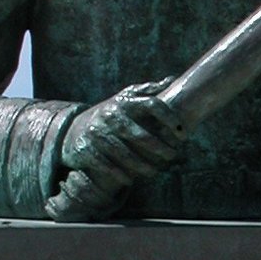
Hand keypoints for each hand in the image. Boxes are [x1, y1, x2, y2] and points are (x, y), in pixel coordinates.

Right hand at [48, 82, 188, 220]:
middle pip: (140, 134)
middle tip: (173, 156)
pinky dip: (119, 173)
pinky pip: (105, 164)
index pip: (152, 104)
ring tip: (155, 172)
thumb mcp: (127, 99)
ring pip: (124, 153)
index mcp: (126, 101)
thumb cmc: (113, 114)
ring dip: (142, 166)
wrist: (77, 128)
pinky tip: (130, 180)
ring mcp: (97, 131)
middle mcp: (111, 114)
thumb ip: (148, 91)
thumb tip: (171, 79)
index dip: (170, 118)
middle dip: (160, 148)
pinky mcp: (86, 148)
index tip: (183, 134)